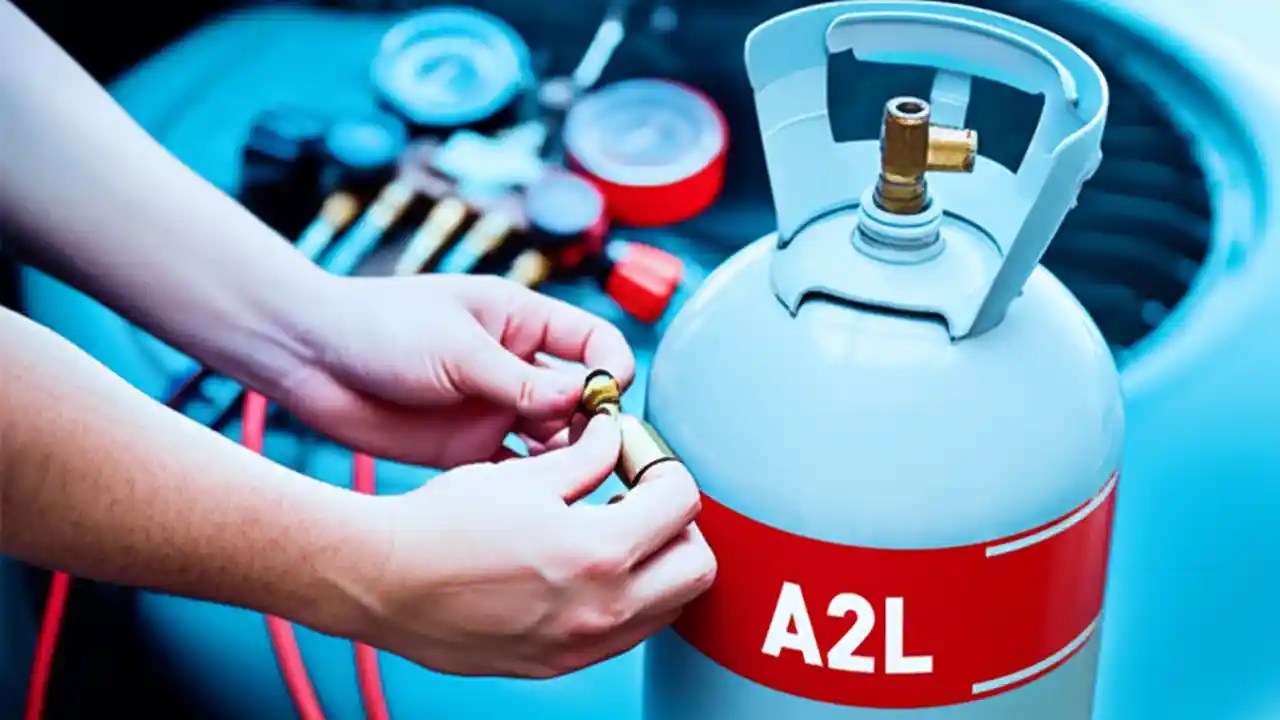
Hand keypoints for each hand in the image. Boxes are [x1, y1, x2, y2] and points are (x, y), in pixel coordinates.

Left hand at [274, 273, 635, 466]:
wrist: (311, 359)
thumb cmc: (380, 328)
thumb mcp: (458, 348)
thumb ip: (520, 380)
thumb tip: (584, 399)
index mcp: (522, 322)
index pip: (593, 342)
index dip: (610, 369)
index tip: (608, 397)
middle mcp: (518, 367)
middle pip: (582, 398)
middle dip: (594, 424)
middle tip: (596, 455)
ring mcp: (496, 409)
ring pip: (556, 439)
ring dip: (568, 458)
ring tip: (570, 482)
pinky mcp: (471, 448)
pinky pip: (518, 471)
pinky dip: (533, 485)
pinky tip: (535, 500)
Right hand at [349, 413, 715, 677]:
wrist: (384, 581)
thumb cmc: (442, 525)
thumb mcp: (524, 475)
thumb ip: (588, 456)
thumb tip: (616, 436)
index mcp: (597, 551)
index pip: (682, 503)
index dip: (663, 468)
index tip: (636, 460)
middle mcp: (601, 608)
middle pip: (696, 567)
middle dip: (679, 525)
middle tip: (641, 500)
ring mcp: (581, 644)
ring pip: (669, 608)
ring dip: (658, 566)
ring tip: (612, 534)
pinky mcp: (559, 663)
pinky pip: (626, 634)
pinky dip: (627, 599)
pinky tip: (586, 570)